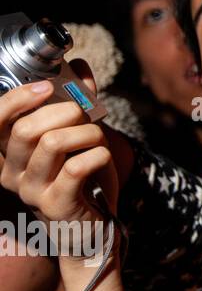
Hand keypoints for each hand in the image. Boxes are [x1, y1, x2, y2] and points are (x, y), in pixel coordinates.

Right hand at [0, 63, 120, 254]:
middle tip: (86, 116)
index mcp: (9, 154)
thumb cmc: (82, 177)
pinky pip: (75, 167)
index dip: (16, 99)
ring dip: (87, 132)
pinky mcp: (55, 205)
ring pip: (54, 143)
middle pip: (27, 129)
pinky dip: (98, 153)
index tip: (46, 86)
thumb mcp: (77, 135)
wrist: (93, 225)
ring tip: (98, 139)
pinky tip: (103, 157)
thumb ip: (75, 101)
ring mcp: (30, 191)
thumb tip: (77, 66)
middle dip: (65, 112)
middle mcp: (11, 173)